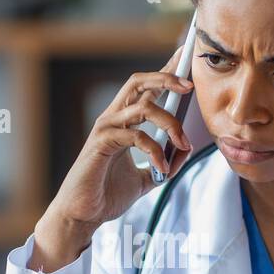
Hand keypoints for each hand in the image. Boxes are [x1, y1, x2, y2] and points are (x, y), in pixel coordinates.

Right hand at [31, 46, 194, 271]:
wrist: (83, 216)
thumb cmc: (106, 195)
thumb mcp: (146, 179)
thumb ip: (165, 163)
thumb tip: (185, 150)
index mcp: (123, 122)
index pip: (146, 88)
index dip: (165, 71)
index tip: (185, 57)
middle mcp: (113, 119)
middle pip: (139, 82)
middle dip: (167, 78)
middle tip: (190, 86)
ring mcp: (105, 129)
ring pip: (142, 106)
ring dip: (170, 122)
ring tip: (183, 144)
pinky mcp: (101, 144)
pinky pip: (135, 135)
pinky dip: (154, 150)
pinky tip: (161, 168)